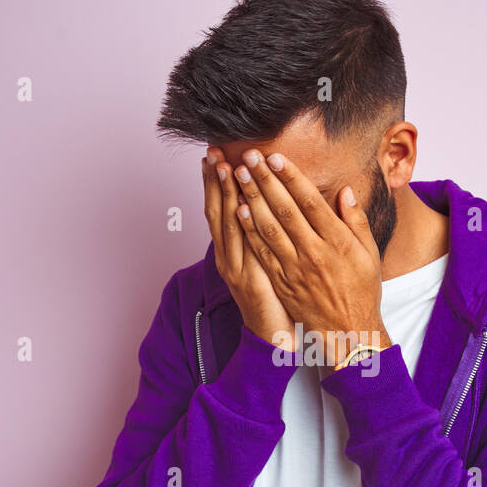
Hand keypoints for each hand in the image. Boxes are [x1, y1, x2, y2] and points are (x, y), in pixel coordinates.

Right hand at [202, 148, 297, 351]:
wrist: (273, 335)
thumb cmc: (273, 298)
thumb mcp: (263, 261)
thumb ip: (260, 234)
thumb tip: (257, 206)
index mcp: (231, 250)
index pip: (221, 208)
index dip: (216, 182)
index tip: (216, 155)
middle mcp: (227, 256)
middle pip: (217, 211)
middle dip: (215, 181)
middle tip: (213, 151)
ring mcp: (234, 268)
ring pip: (226, 225)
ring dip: (224, 195)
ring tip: (223, 167)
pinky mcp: (247, 280)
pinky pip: (242, 248)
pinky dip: (239, 227)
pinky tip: (238, 206)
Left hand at [230, 148, 391, 368]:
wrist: (348, 331)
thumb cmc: (361, 290)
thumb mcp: (369, 254)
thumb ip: (357, 222)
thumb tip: (345, 191)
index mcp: (337, 242)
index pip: (310, 202)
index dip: (291, 177)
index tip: (276, 157)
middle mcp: (314, 253)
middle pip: (285, 210)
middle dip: (265, 180)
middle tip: (249, 156)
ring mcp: (295, 269)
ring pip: (269, 228)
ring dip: (251, 199)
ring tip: (238, 175)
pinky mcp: (281, 282)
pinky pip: (261, 253)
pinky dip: (249, 230)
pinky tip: (238, 210)